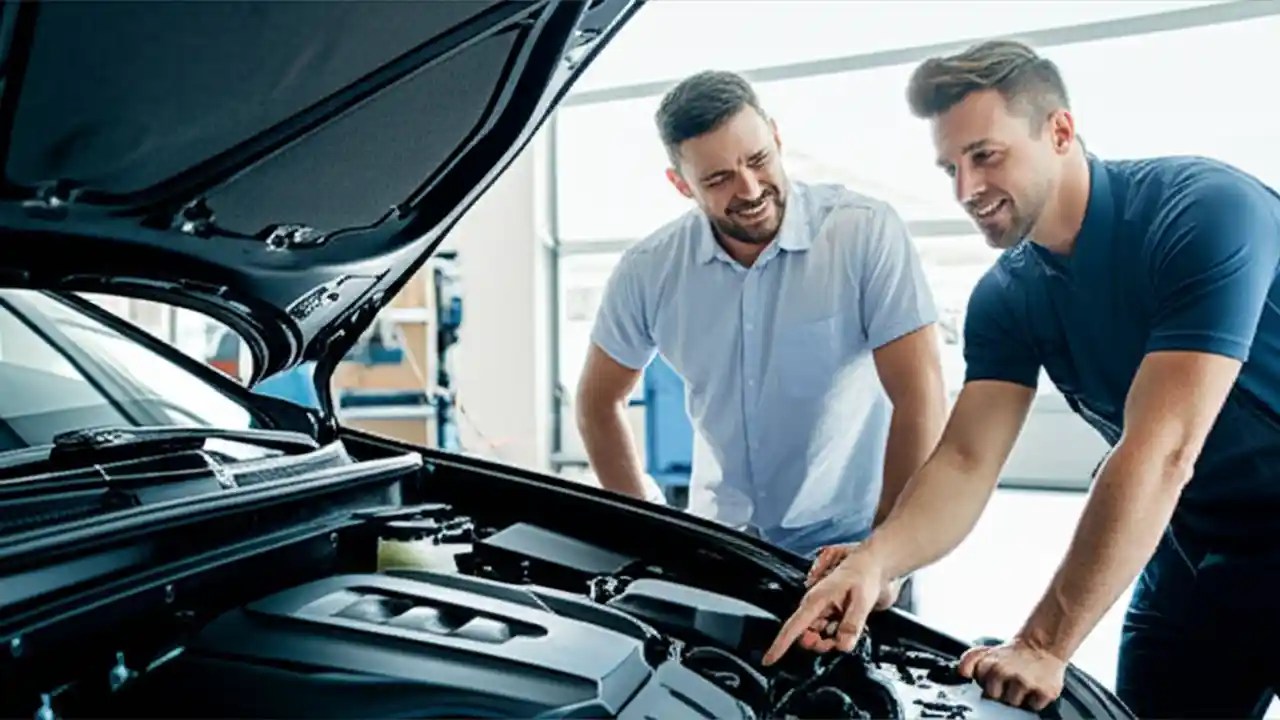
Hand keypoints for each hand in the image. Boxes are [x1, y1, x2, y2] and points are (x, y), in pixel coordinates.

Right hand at [762, 549, 889, 665]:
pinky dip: (839, 635)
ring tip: (847, 634)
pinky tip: (851, 626)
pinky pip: (831, 630)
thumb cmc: (866, 574)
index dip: (780, 644)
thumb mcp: (862, 600)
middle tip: (837, 643)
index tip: (768, 660)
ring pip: (819, 634)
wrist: (876, 563)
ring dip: (830, 640)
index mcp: (816, 599)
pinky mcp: (835, 611)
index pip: (794, 625)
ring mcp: (825, 608)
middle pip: (806, 634)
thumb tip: (842, 647)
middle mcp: (816, 605)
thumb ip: (852, 624)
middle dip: (818, 643)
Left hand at [958, 637, 1065, 710]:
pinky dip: (1034, 700)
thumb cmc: (1013, 653)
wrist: (1042, 645)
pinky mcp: (1044, 692)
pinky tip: (1033, 687)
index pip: (980, 684)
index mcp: (989, 663)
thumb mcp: (987, 652)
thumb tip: (962, 673)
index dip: (986, 682)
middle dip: (999, 692)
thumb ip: (969, 661)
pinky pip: (1033, 707)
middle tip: (1009, 680)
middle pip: (993, 697)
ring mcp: (1025, 683)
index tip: (994, 675)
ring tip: (1021, 683)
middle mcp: (1005, 672)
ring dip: (1017, 697)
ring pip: (1012, 703)